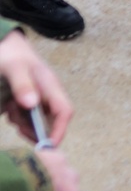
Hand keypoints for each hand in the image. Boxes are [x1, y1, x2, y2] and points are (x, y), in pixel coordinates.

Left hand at [0, 31, 73, 145]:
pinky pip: (28, 117)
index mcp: (50, 85)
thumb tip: (31, 104)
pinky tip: (10, 109)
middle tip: (18, 129)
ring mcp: (39, 97)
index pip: (64, 112)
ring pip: (39, 121)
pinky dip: (19, 120)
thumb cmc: (11, 54)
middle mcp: (48, 93)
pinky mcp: (29, 100)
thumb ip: (23, 85)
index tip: (45, 146)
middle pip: (52, 121)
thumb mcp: (14, 68)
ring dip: (25, 125)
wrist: (4, 44)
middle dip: (37, 131)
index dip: (59, 131)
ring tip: (11, 112)